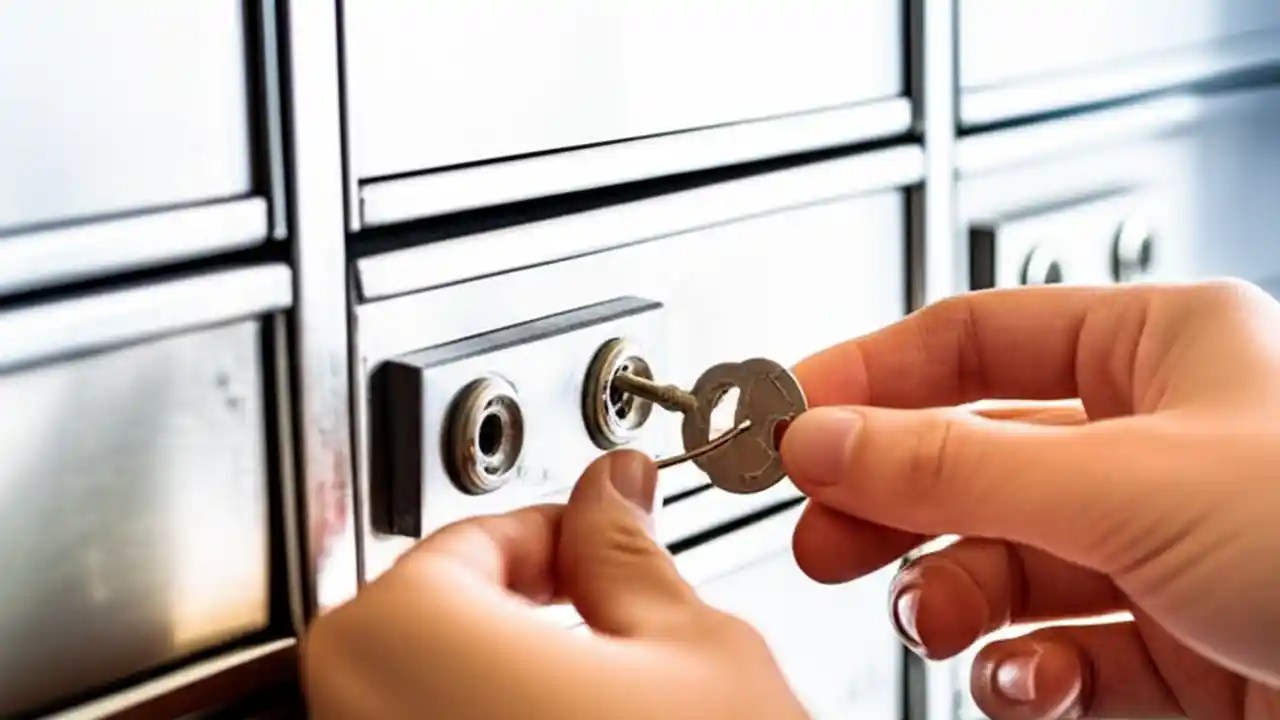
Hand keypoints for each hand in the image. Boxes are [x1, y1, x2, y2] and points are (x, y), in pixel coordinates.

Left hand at [301, 451, 804, 718]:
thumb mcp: (698, 647)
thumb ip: (628, 550)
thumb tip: (611, 486)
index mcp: (417, 652)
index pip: (446, 547)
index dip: (535, 530)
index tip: (589, 537)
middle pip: (400, 621)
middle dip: (496, 598)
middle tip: (582, 607)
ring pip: (396, 687)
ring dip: (481, 659)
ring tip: (585, 674)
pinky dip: (465, 709)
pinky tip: (554, 717)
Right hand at [780, 280, 1279, 717]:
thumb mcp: (1127, 485)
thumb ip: (955, 467)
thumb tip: (822, 439)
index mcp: (1164, 352)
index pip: (975, 340)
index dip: (871, 375)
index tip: (789, 417)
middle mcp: (1160, 447)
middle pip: (971, 464)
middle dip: (893, 507)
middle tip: (824, 536)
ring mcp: (1166, 553)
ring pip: (1006, 567)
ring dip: (953, 600)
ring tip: (931, 619)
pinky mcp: (1181, 652)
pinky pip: (1062, 656)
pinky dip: (1025, 675)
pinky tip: (1031, 681)